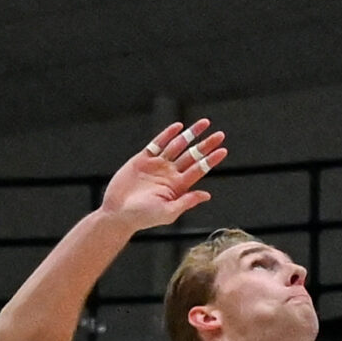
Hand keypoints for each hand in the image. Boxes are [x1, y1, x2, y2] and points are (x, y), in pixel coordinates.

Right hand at [101, 120, 227, 231]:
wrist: (117, 213)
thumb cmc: (143, 217)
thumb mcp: (168, 212)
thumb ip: (187, 202)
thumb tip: (206, 195)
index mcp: (178, 187)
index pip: (198, 170)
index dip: (211, 160)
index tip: (223, 150)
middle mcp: (170, 174)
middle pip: (192, 155)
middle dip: (205, 145)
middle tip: (220, 134)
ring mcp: (157, 165)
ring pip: (177, 146)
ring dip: (190, 135)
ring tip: (204, 123)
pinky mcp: (143, 159)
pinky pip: (157, 143)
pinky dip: (167, 135)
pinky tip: (178, 127)